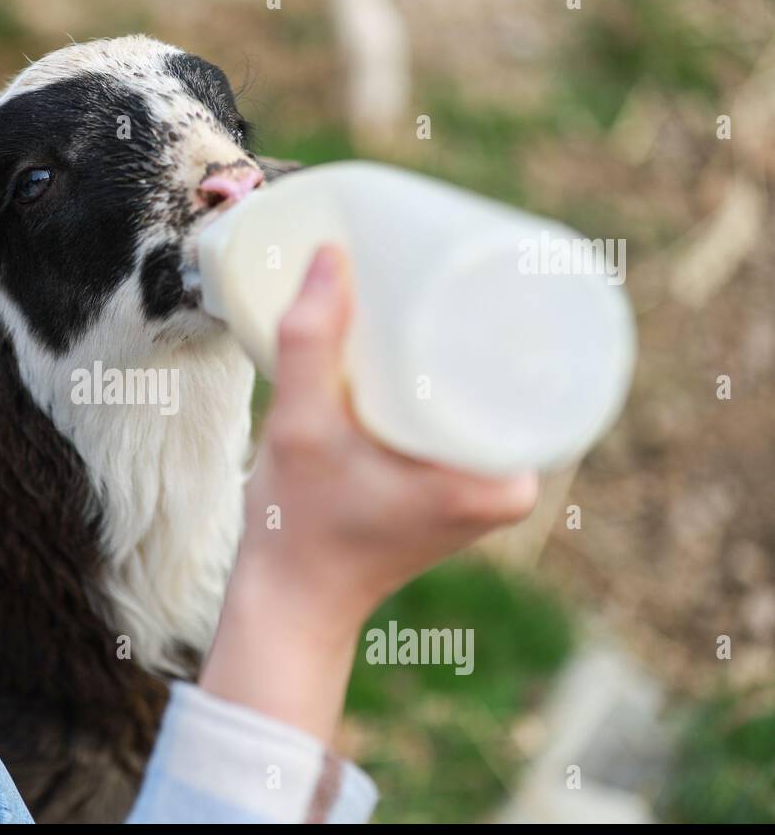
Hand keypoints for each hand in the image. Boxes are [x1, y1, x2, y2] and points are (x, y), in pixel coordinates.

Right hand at [200, 246, 538, 740]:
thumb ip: (310, 345)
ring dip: (468, 326)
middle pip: (519, 362)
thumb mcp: (301, 428)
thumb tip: (332, 253)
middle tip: (441, 238)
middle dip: (485, 296)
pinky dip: (455, 361)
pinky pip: (474, 403)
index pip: (542, 359)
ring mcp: (490, 486)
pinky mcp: (460, 482)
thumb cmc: (298, 527)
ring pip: (493, 380)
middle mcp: (514, 483)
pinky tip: (431, 320)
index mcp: (503, 477)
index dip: (521, 289)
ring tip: (432, 266)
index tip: (486, 233)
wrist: (292, 601)